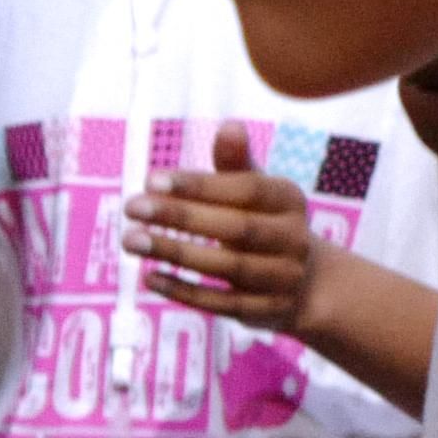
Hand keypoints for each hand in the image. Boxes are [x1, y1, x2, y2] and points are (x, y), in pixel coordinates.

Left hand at [128, 162, 315, 328]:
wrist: (306, 284)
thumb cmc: (264, 223)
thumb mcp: (255, 191)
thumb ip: (236, 164)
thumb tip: (229, 126)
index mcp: (289, 199)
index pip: (245, 188)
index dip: (200, 185)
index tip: (150, 180)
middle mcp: (293, 238)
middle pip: (236, 228)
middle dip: (180, 217)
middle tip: (131, 207)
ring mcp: (283, 278)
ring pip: (227, 267)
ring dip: (175, 252)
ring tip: (131, 240)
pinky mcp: (266, 311)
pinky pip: (222, 303)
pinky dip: (184, 291)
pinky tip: (149, 277)